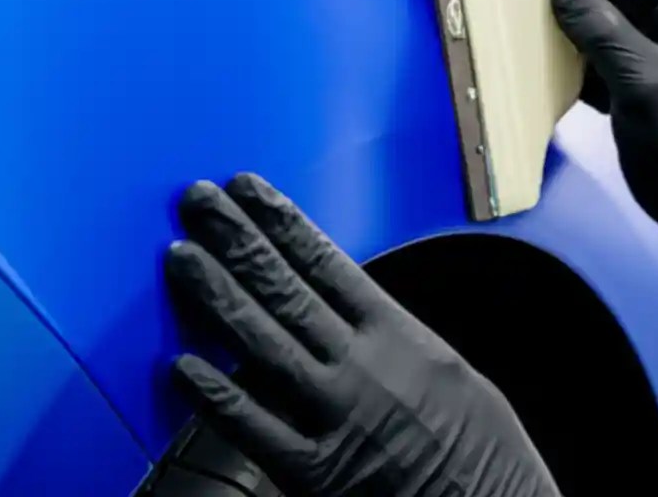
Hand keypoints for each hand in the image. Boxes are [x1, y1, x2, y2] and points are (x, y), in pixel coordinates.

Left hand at [166, 173, 560, 496]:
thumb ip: (381, 332)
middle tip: (199, 202)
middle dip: (238, 240)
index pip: (326, 262)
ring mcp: (337, 416)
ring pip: (264, 345)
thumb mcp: (441, 365)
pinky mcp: (316, 472)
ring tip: (182, 257)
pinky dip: (216, 396)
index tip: (246, 189)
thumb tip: (334, 299)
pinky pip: (255, 428)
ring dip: (217, 296)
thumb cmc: (476, 444)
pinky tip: (182, 366)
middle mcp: (364, 365)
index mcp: (398, 333)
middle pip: (287, 290)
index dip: (280, 221)